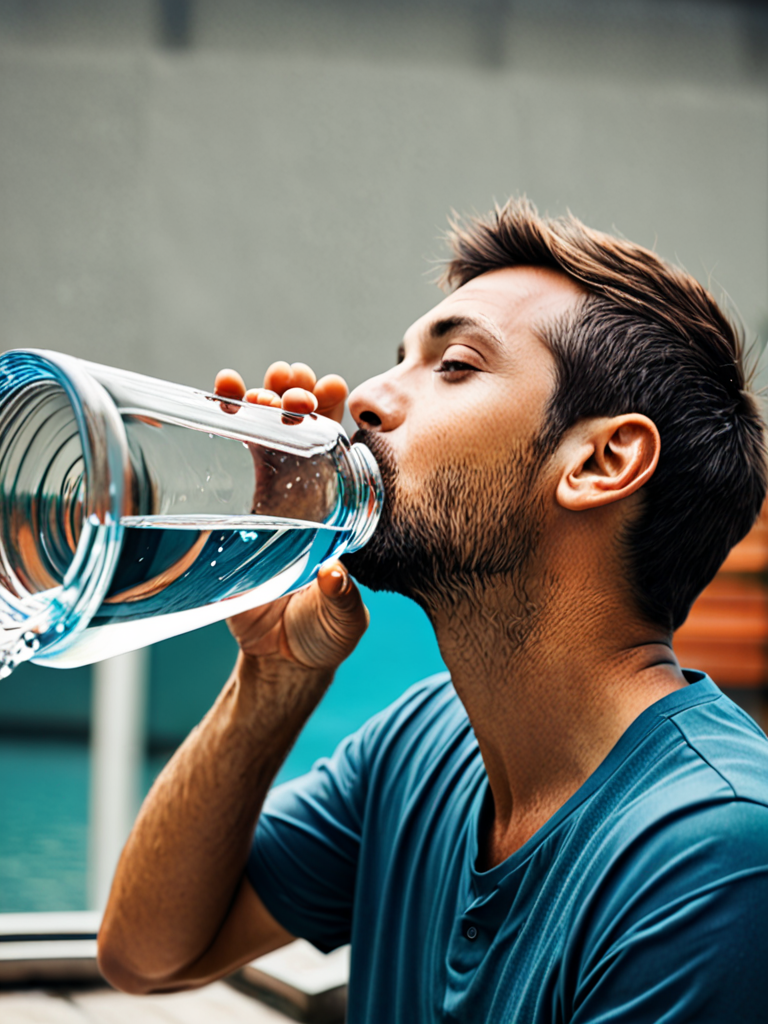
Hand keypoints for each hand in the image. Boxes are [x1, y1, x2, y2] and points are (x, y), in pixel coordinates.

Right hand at [213, 361, 367, 670]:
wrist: (281, 657)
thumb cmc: (324, 635)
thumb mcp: (343, 621)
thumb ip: (342, 602)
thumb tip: (333, 577)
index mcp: (340, 507)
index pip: (340, 449)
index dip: (335, 414)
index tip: (331, 386)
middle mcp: (306, 494)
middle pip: (300, 431)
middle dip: (293, 397)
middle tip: (289, 381)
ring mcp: (268, 500)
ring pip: (263, 436)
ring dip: (258, 401)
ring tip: (253, 385)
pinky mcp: (234, 512)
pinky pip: (228, 461)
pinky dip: (224, 422)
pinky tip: (219, 395)